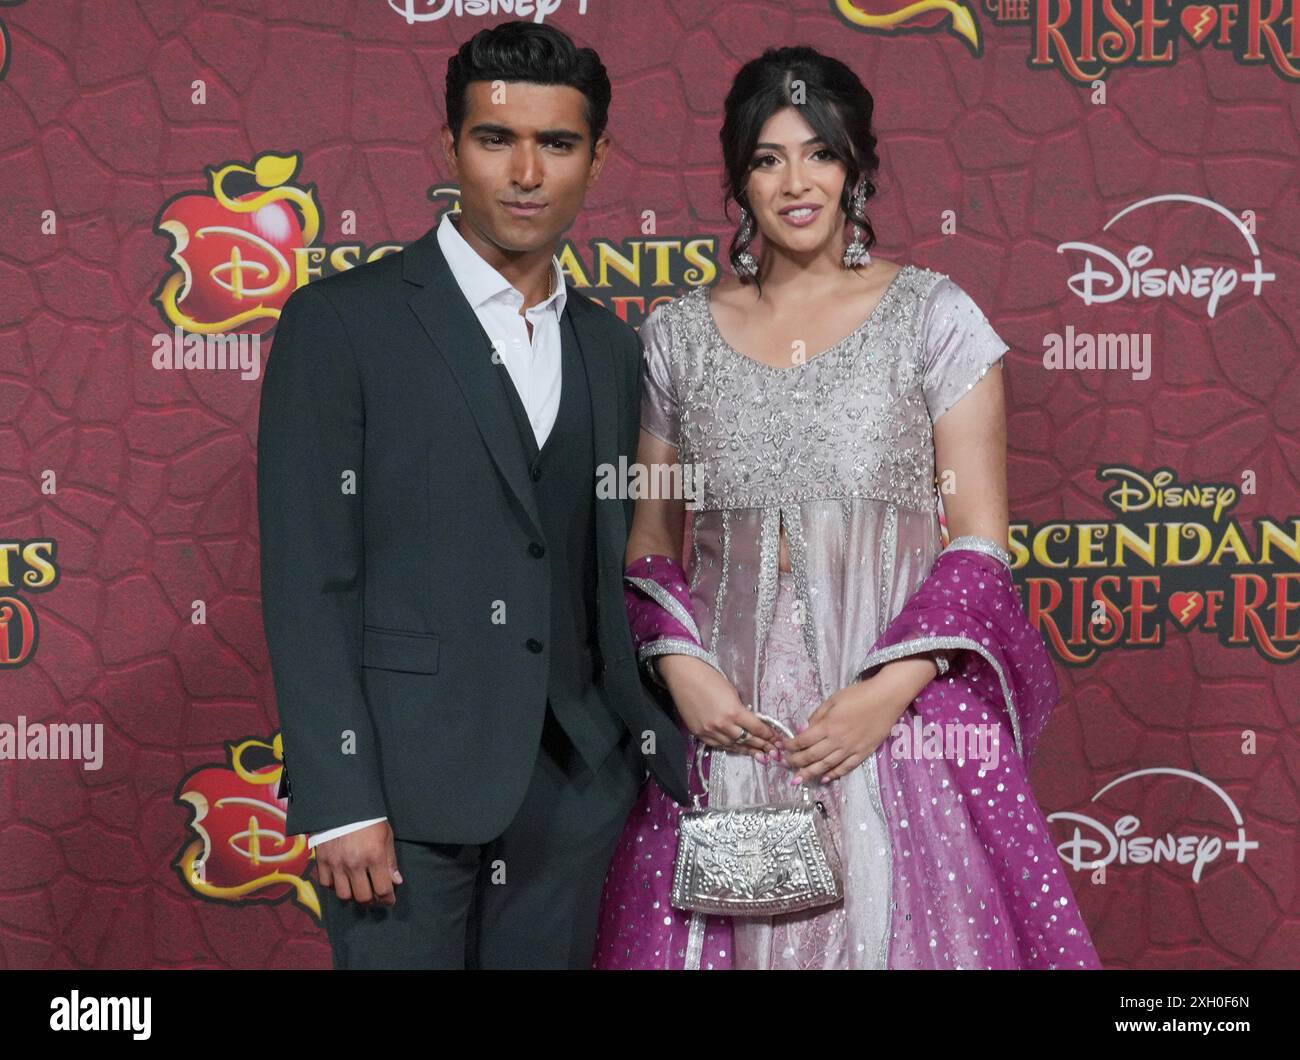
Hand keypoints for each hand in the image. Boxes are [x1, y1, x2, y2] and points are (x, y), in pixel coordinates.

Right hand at [314, 819, 402, 906]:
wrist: (343, 804)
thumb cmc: (369, 819)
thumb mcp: (386, 836)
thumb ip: (391, 860)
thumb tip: (397, 881)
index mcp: (375, 857)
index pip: (383, 889)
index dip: (388, 899)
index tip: (389, 900)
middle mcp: (355, 864)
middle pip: (363, 897)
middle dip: (371, 901)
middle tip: (374, 898)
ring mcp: (337, 864)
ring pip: (344, 895)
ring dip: (352, 895)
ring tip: (358, 889)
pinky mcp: (323, 861)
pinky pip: (327, 884)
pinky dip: (335, 885)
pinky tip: (342, 880)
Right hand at [656, 654, 778, 759]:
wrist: (683, 676)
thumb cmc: (709, 677)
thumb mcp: (732, 692)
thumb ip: (740, 709)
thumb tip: (749, 721)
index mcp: (734, 712)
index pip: (756, 728)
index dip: (769, 735)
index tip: (777, 739)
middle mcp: (723, 725)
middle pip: (747, 740)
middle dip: (762, 746)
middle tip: (773, 752)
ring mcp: (709, 732)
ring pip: (733, 746)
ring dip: (748, 750)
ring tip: (761, 756)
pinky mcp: (699, 734)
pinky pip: (718, 745)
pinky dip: (730, 747)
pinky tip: (739, 749)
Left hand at [777, 671, 916, 784]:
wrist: (886, 698)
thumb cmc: (858, 695)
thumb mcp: (833, 700)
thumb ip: (817, 716)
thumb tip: (803, 730)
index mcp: (828, 726)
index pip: (804, 741)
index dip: (791, 746)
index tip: (782, 748)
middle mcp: (837, 741)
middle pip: (812, 756)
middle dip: (797, 762)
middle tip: (787, 766)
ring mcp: (851, 749)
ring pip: (827, 765)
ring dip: (811, 773)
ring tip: (799, 780)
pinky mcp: (863, 753)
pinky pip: (846, 767)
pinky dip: (835, 774)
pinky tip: (826, 779)